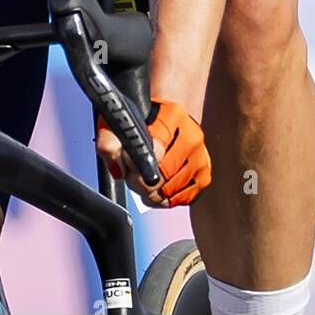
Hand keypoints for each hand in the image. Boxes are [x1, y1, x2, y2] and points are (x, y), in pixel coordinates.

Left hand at [96, 100, 211, 208]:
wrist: (169, 114)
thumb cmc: (143, 117)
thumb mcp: (120, 120)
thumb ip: (110, 139)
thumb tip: (114, 163)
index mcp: (173, 115)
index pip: (153, 153)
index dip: (133, 165)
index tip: (125, 162)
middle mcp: (193, 136)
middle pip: (162, 178)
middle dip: (140, 182)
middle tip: (131, 173)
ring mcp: (201, 157)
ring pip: (170, 192)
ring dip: (151, 193)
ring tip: (142, 178)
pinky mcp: (204, 176)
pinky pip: (180, 200)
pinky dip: (164, 199)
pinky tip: (156, 187)